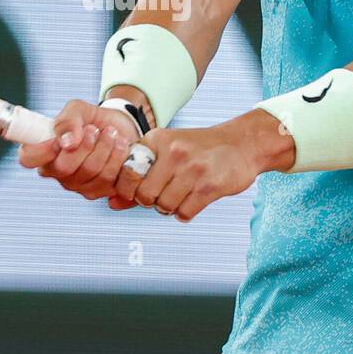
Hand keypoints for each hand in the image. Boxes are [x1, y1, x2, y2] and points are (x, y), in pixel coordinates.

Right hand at [17, 99, 140, 201]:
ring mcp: (77, 185)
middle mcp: (57, 172)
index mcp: (44, 151)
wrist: (122, 128)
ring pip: (90, 172)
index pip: (28, 158)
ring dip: (105, 148)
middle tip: (94, 129)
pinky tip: (120, 146)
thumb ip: (68, 120)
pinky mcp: (98, 191)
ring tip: (112, 133)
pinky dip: (118, 158)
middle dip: (85, 145)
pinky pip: (109, 179)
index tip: (61, 138)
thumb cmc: (93, 119)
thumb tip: (67, 142)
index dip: (43, 150)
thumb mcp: (79, 110)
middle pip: (64, 167)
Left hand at [110, 119, 268, 222]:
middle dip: (151, 202)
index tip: (140, 191)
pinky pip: (184, 213)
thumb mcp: (166, 153)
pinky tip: (194, 200)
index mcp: (157, 140)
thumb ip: (137, 178)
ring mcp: (193, 169)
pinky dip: (186, 213)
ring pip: (164, 206)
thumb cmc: (197, 150)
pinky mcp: (210, 185)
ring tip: (181, 195)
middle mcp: (173, 152)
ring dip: (170, 208)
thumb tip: (111, 203)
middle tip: (163, 194)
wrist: (241, 144)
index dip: (130, 190)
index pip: (127, 174)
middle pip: (144, 195)